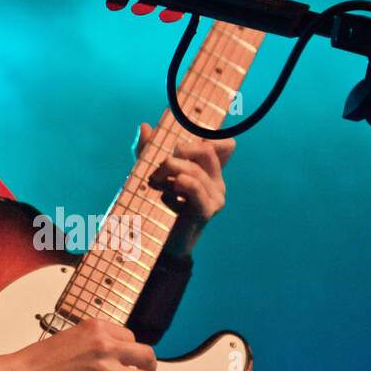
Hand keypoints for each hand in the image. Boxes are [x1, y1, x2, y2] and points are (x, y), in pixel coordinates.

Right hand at [13, 318, 156, 370]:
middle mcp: (103, 346)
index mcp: (96, 328)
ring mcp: (103, 370)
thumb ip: (94, 341)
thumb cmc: (39, 361)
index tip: (128, 361)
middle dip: (149, 368)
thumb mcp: (71, 336)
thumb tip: (113, 353)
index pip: (131, 338)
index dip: (131, 352)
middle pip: (146, 356)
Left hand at [134, 122, 234, 257]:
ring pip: (196, 169)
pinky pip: (194, 187)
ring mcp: (215, 197)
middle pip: (208, 149)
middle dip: (181, 149)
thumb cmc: (155, 206)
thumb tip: (145, 127)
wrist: (158, 243)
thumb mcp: (150, 173)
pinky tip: (166, 192)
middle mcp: (217, 182)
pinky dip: (177, 184)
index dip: (209, 136)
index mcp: (209, 171)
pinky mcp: (207, 210)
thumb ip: (148, 151)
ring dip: (171, 170)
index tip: (181, 139)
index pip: (226, 145)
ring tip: (155, 180)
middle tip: (162, 162)